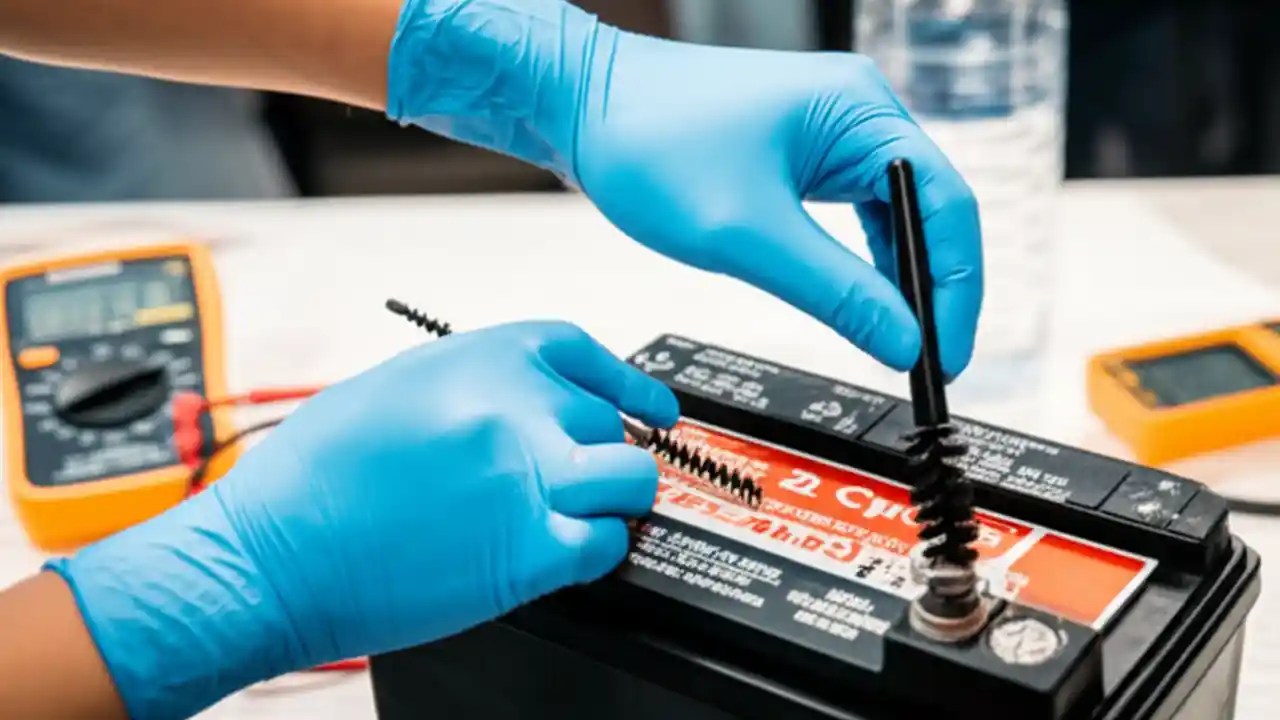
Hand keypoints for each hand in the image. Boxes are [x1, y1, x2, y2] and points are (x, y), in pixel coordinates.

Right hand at [47, 322, 677, 718]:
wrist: (275, 553)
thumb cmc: (315, 475)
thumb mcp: (397, 387)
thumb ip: (473, 383)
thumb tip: (522, 399)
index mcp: (483, 357)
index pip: (586, 353)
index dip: (625, 381)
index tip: (649, 404)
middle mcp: (517, 406)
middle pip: (608, 419)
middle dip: (597, 449)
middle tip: (577, 477)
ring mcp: (529, 476)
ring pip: (631, 477)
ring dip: (617, 497)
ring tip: (588, 511)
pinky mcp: (529, 551)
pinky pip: (607, 542)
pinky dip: (596, 548)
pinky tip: (563, 550)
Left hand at [388, 0, 981, 376]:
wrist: (579, 105)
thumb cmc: (648, 142)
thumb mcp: (747, 235)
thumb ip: (834, 292)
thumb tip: (900, 341)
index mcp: (861, 111)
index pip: (945, 204)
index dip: (957, 288)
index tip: (946, 353)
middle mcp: (858, 113)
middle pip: (928, 210)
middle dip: (932, 289)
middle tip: (927, 360)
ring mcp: (830, 131)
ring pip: (892, 215)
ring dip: (897, 279)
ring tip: (898, 342)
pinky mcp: (800, 153)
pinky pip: (852, 213)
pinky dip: (859, 261)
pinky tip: (858, 301)